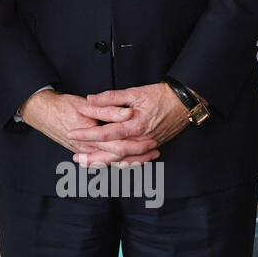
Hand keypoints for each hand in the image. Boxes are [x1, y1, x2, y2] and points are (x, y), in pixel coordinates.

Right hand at [19, 90, 158, 165]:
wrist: (42, 113)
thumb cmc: (63, 107)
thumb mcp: (86, 105)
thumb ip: (108, 109)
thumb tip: (128, 114)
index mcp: (91, 138)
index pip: (120, 146)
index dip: (138, 145)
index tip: (153, 141)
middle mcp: (88, 150)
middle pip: (119, 158)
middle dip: (139, 156)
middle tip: (156, 150)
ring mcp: (85, 153)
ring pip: (112, 162)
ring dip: (131, 161)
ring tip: (148, 157)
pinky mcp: (84, 152)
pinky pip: (103, 161)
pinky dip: (118, 162)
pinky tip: (128, 160)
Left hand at [72, 83, 191, 156]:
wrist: (185, 102)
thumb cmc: (160, 95)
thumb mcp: (134, 92)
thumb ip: (111, 98)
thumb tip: (90, 100)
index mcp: (135, 125)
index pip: (106, 132)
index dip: (87, 133)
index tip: (72, 133)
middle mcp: (141, 138)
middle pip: (113, 152)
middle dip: (93, 156)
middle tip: (76, 157)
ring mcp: (148, 144)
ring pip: (123, 159)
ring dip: (105, 162)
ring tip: (88, 163)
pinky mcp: (153, 145)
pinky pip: (136, 160)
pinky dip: (123, 164)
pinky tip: (113, 164)